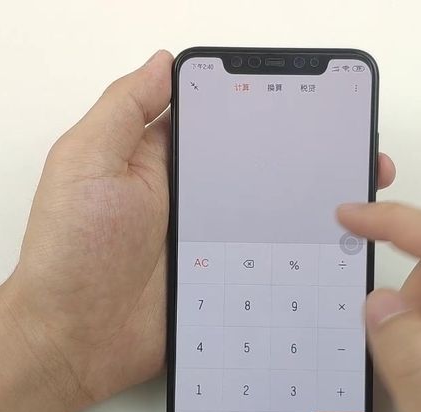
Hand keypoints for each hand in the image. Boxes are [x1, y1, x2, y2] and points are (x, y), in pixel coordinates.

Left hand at [0, 50, 397, 409]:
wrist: (74, 339)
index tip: (297, 98)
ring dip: (296, 204)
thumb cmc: (71, 250)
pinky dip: (287, 252)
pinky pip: (260, 258)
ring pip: (261, 211)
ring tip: (348, 192)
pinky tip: (324, 245)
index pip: (210, 119)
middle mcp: (183, 195)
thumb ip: (124, 109)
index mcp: (154, 160)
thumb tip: (163, 63)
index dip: (248, 104)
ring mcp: (204, 239)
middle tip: (341, 149)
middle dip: (287, 155)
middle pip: (246, 165)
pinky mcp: (218, 278)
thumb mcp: (86, 162)